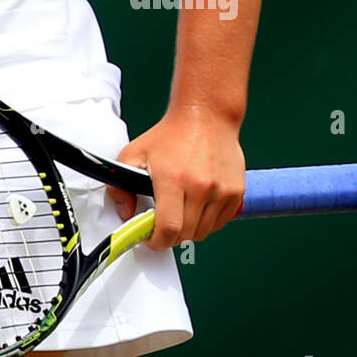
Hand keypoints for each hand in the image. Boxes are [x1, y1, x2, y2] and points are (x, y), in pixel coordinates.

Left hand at [104, 105, 245, 249]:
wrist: (206, 116)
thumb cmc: (172, 134)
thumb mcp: (135, 153)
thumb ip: (121, 185)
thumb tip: (125, 212)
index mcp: (174, 178)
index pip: (168, 229)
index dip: (156, 240)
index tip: (150, 238)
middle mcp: (201, 187)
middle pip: (185, 235)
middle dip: (170, 235)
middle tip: (162, 222)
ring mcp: (222, 191)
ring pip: (203, 232)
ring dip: (189, 229)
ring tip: (180, 210)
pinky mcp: (236, 193)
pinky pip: (220, 224)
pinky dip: (207, 222)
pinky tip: (197, 205)